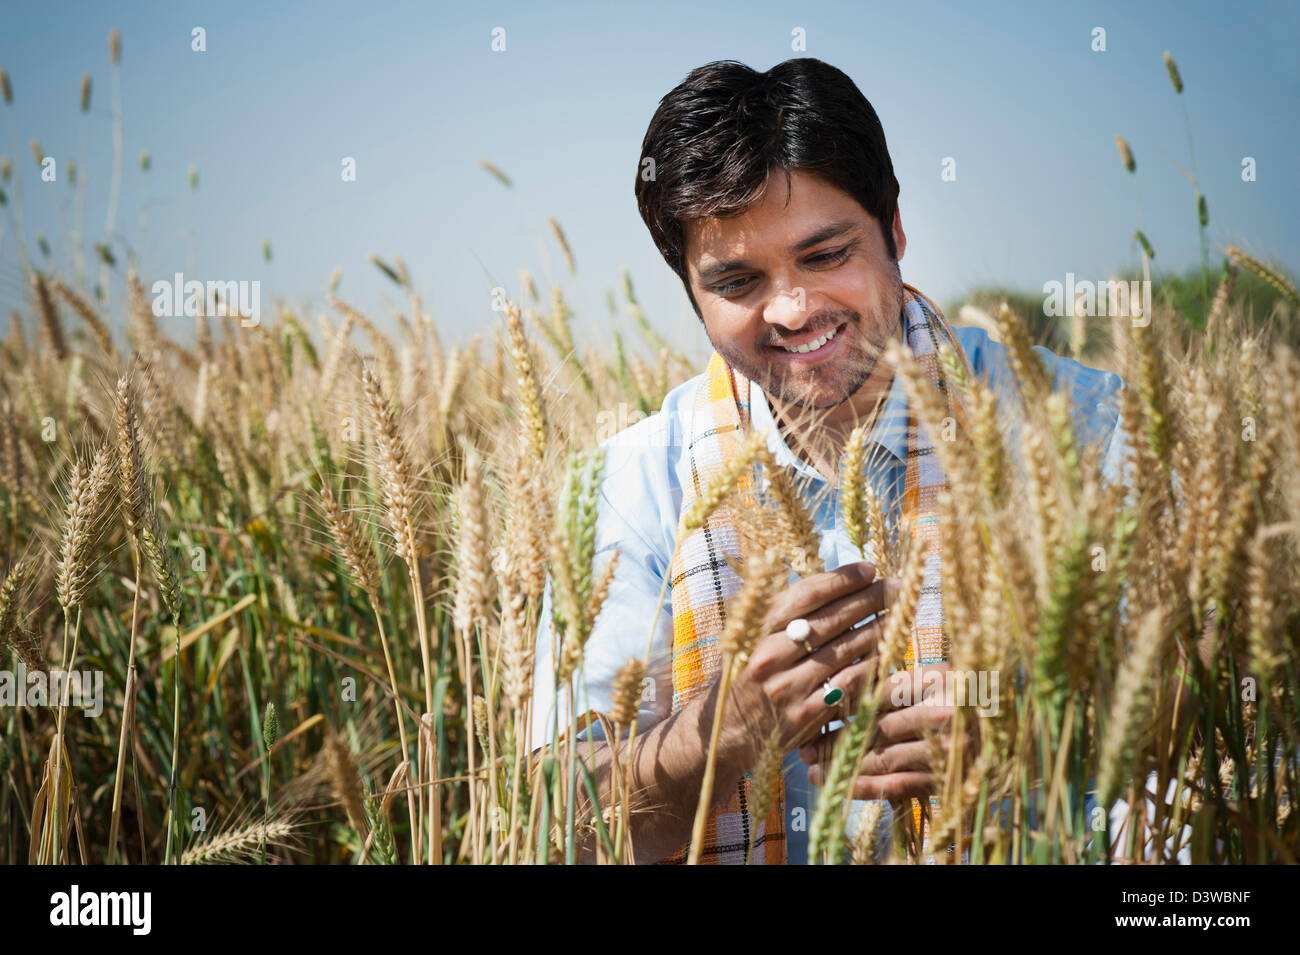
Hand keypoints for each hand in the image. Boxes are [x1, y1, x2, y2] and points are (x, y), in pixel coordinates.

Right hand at [724, 561, 897, 767]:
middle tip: (898, 585)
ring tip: (900, 615)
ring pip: (845, 651)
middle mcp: (771, 655)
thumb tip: (832, 582)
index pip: (806, 594)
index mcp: (757, 629)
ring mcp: (788, 687)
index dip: (842, 579)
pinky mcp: (804, 716)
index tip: (869, 569)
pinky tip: (889, 654)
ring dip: (878, 630)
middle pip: (831, 619)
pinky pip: (848, 685)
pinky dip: (871, 667)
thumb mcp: (752, 635)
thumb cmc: (748, 674)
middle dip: (869, 599)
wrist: (728, 729)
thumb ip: (785, 612)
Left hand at [797, 662, 964, 801]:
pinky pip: (897, 786)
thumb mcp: (943, 674)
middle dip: (833, 738)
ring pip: (880, 759)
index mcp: (938, 680)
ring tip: (812, 767)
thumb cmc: (976, 697)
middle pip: (873, 727)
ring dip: (841, 766)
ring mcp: (945, 752)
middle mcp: (942, 714)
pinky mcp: (948, 781)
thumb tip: (845, 680)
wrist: (1028, 734)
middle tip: (801, 744)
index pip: (877, 692)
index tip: (813, 707)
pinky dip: (865, 787)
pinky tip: (839, 787)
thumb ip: (902, 678)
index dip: (840, 702)